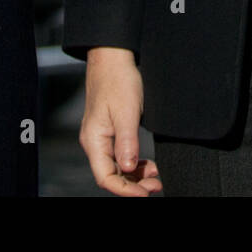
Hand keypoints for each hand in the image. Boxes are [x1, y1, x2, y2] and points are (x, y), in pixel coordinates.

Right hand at [79, 47, 161, 195]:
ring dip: (136, 176)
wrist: (112, 58)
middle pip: (112, 175)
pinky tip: (148, 164)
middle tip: (157, 185)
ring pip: (117, 167)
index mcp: (94, 139)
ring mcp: (101, 136)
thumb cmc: (117, 80)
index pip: (106, 177)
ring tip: (156, 176)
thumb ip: (127, 142)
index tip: (146, 194)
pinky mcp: (109, 131)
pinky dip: (134, 164)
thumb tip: (129, 168)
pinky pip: (119, 156)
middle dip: (134, 186)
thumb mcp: (127, 112)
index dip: (126, 191)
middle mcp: (94, 141)